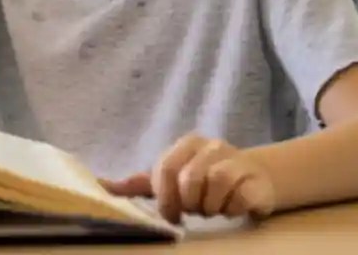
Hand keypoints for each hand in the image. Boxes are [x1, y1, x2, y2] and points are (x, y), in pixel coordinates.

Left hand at [103, 134, 275, 223]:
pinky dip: (232, 209)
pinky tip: (232, 207)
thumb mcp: (170, 178)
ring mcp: (237, 159)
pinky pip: (239, 199)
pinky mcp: (257, 179)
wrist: (253, 178)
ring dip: (210, 207)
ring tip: (213, 207)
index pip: (165, 169)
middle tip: (194, 209)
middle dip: (188, 203)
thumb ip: (137, 184)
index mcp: (187, 143)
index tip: (171, 213)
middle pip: (189, 180)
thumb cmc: (204, 180)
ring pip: (215, 186)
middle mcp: (212, 146)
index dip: (165, 197)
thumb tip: (100, 186)